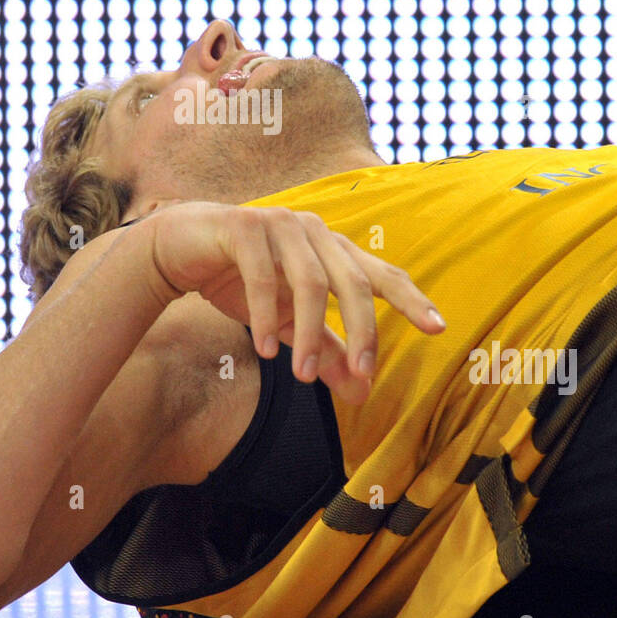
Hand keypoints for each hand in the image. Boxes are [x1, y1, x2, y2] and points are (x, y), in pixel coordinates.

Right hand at [146, 202, 445, 402]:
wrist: (179, 248)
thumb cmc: (239, 279)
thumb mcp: (287, 323)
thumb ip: (325, 351)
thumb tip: (362, 393)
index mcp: (330, 249)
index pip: (379, 274)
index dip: (409, 299)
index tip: (438, 328)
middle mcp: (312, 231)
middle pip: (350, 281)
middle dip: (361, 330)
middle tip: (363, 375)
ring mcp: (279, 224)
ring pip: (308, 282)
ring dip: (307, 333)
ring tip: (300, 376)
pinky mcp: (243, 227)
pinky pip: (262, 275)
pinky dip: (265, 314)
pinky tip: (264, 350)